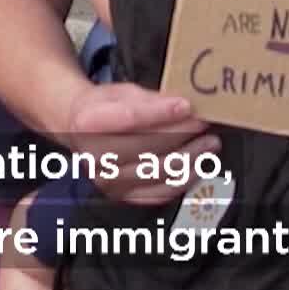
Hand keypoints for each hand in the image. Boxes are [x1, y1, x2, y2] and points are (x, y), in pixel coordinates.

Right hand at [64, 82, 217, 206]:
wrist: (78, 130)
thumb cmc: (104, 108)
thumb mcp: (122, 93)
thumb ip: (151, 100)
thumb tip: (183, 106)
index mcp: (88, 123)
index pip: (130, 119)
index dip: (161, 114)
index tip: (187, 107)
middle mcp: (94, 156)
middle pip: (147, 147)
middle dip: (181, 135)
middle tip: (204, 124)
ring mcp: (107, 181)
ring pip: (157, 172)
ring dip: (190, 158)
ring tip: (209, 143)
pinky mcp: (122, 196)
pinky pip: (159, 193)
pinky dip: (183, 180)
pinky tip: (198, 165)